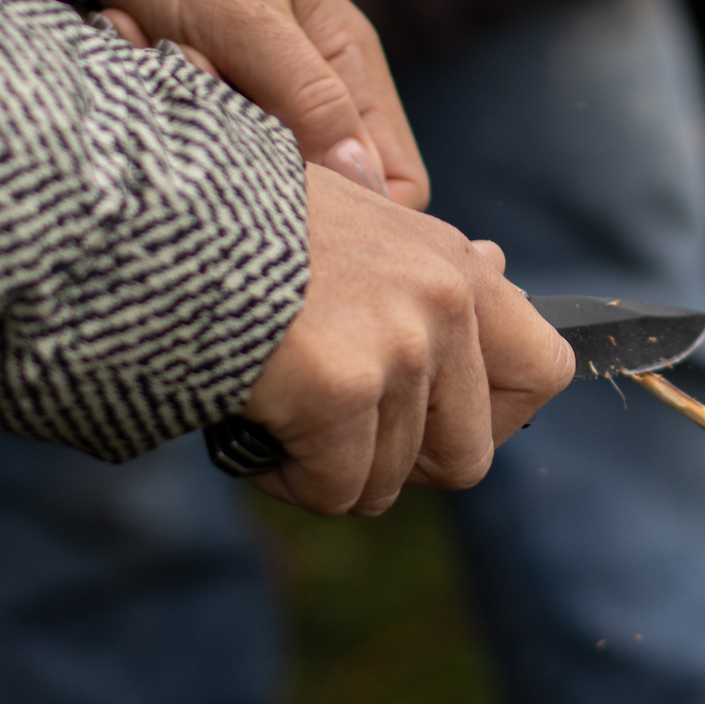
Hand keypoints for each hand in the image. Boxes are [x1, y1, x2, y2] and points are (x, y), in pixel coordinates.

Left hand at [93, 0, 428, 208]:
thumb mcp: (247, 16)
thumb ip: (308, 95)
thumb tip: (365, 184)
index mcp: (355, 73)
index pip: (396, 186)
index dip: (360, 214)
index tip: (290, 201)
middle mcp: (326, 100)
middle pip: (328, 193)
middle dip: (265, 177)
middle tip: (207, 123)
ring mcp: (274, 111)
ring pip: (263, 178)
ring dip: (210, 148)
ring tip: (169, 76)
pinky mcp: (225, 116)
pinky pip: (213, 154)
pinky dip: (176, 127)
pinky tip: (147, 74)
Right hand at [242, 166, 574, 515]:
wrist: (159, 221)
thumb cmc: (241, 221)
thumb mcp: (352, 213)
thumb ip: (421, 258)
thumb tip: (497, 265)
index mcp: (455, 264)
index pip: (545, 372)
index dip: (491, 419)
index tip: (429, 420)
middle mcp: (445, 302)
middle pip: (465, 457)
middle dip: (395, 466)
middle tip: (331, 433)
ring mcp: (401, 345)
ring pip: (387, 483)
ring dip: (324, 470)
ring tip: (272, 408)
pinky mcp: (344, 387)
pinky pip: (337, 490)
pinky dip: (287, 479)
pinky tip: (251, 425)